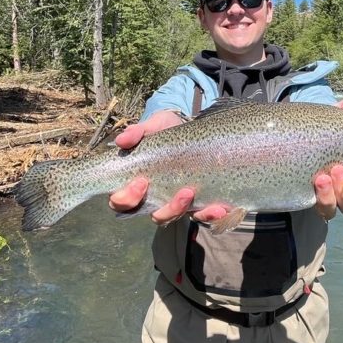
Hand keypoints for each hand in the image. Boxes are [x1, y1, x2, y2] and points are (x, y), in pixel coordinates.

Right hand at [108, 111, 228, 224]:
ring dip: (184, 210)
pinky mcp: (198, 201)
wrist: (188, 125)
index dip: (128, 198)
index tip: (141, 181)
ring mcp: (177, 202)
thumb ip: (136, 132)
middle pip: (154, 216)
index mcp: (137, 184)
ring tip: (192, 193)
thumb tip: (122, 140)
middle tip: (179, 191)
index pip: (123, 202)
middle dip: (166, 209)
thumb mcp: (151, 126)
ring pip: (176, 217)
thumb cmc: (163, 129)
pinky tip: (220, 209)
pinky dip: (211, 215)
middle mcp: (156, 198)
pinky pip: (203, 215)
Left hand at [314, 97, 342, 218]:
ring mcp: (336, 195)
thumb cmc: (321, 129)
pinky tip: (317, 181)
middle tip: (340, 168)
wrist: (291, 139)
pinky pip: (327, 210)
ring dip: (341, 194)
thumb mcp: (334, 115)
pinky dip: (325, 199)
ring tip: (324, 177)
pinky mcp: (318, 201)